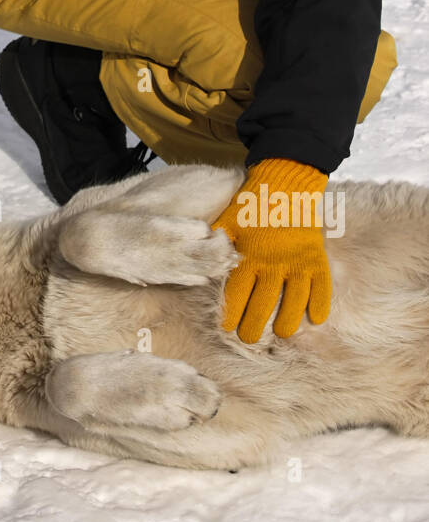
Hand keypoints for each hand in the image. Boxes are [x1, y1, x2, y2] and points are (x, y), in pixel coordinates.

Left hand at [212, 158, 331, 342]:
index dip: (231, 312)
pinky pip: (322, 285)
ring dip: (288, 320)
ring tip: (281, 333)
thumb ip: (217, 243)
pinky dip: (320, 303)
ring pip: (294, 300)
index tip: (227, 327)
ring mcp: (297, 261)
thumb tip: (200, 259)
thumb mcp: (227, 221)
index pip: (237, 292)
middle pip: (263, 303)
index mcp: (247, 255)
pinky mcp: (316, 257)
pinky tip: (316, 319)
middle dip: (255, 324)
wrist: (284, 183)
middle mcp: (272, 262)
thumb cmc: (251, 204)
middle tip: (249, 338)